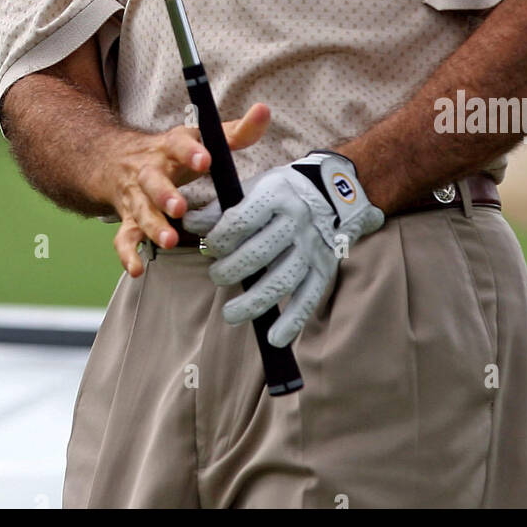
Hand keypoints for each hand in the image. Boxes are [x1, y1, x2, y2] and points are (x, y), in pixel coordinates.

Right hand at [106, 104, 271, 277]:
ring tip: (170, 241)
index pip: (178, 144)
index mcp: (169, 147)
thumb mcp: (198, 137)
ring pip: (140, 210)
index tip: (205, 160)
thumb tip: (264, 111)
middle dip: (165, 194)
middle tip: (180, 208)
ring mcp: (136, 195)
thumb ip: (234, 131)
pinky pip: (124, 236)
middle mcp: (149, 170)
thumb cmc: (171, 151)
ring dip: (154, 226)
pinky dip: (128, 253)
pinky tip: (137, 269)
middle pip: (153, 180)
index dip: (190, 152)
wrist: (114, 158)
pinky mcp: (128, 218)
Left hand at [183, 153, 384, 346]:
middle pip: (259, 254)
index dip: (219, 239)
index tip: (210, 247)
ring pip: (282, 281)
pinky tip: (274, 338)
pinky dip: (292, 321)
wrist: (336, 191)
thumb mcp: (254, 187)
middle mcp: (296, 220)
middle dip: (230, 270)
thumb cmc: (283, 192)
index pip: (241, 221)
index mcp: (275, 194)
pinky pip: (309, 299)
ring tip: (229, 315)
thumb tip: (190, 224)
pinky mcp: (325, 268)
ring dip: (253, 303)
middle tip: (216, 276)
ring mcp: (313, 247)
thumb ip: (221, 208)